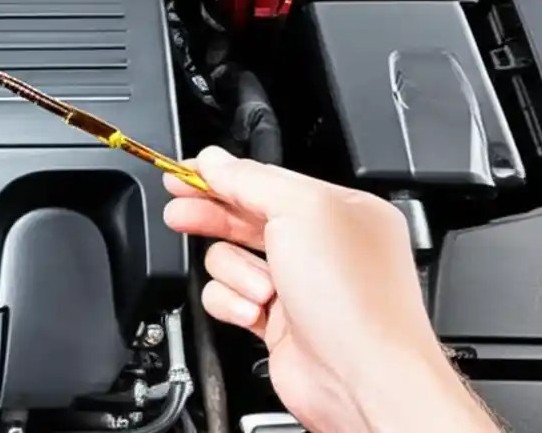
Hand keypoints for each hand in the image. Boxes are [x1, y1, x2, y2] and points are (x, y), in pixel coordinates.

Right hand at [164, 147, 498, 432]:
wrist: (362, 379)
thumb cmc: (356, 300)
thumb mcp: (301, 212)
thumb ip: (250, 181)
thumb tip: (215, 161)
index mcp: (340, 211)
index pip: (267, 180)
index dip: (222, 175)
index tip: (184, 172)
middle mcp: (322, 247)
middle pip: (244, 216)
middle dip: (210, 213)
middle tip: (179, 209)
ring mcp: (298, 286)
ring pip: (230, 260)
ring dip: (234, 272)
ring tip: (257, 287)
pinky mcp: (276, 323)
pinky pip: (229, 299)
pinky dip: (232, 303)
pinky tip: (250, 309)